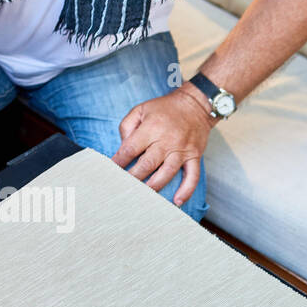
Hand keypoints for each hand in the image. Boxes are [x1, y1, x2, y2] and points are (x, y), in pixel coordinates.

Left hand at [110, 86, 213, 207]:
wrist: (196, 104)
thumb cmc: (164, 108)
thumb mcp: (140, 109)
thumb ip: (127, 126)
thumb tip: (123, 147)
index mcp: (151, 128)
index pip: (131, 148)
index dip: (119, 161)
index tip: (110, 170)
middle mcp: (167, 141)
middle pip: (147, 164)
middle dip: (133, 177)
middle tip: (123, 187)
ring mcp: (182, 150)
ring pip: (167, 173)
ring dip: (154, 187)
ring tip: (142, 196)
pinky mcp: (194, 156)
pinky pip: (192, 176)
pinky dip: (186, 190)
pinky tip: (177, 202)